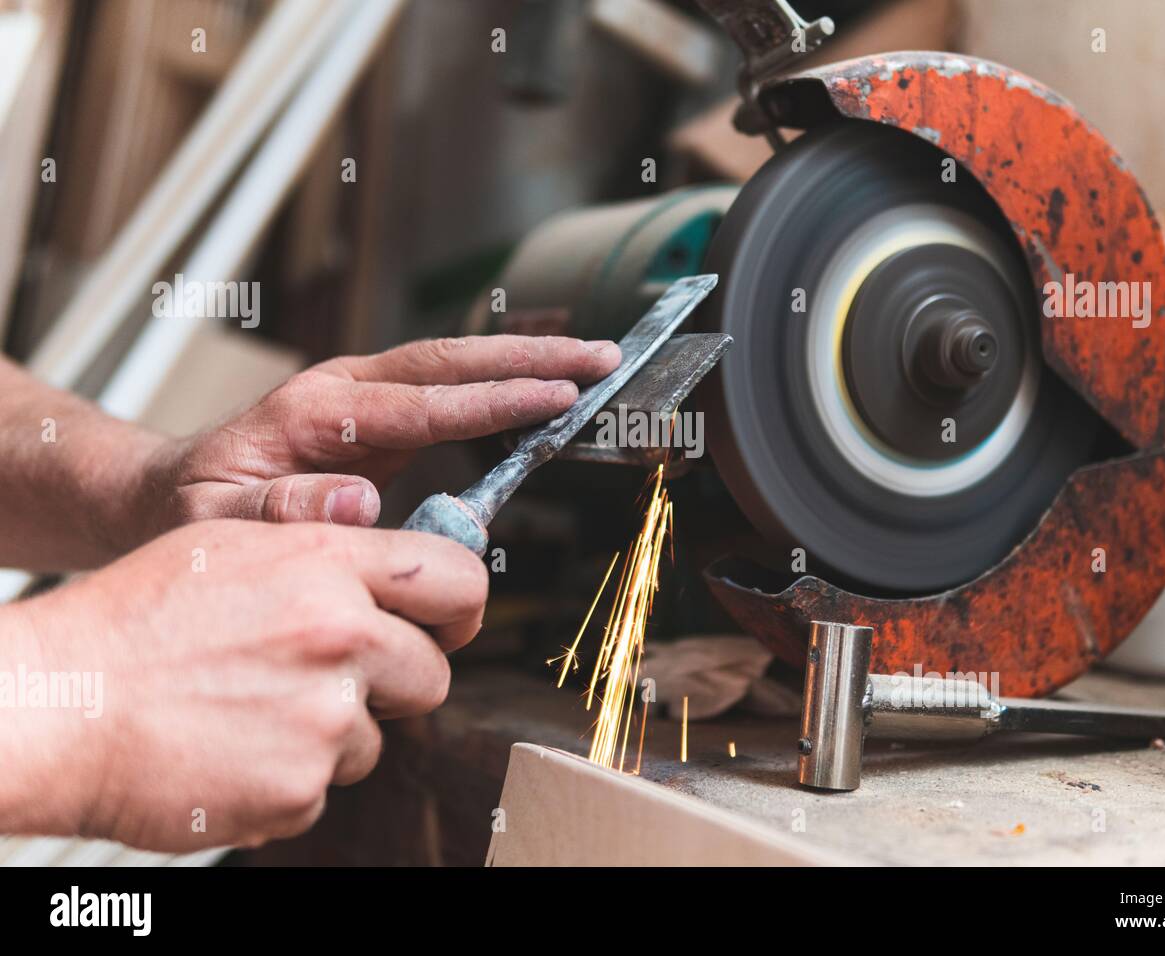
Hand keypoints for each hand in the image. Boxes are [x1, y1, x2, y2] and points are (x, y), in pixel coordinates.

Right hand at [1, 519, 485, 850]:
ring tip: (252, 711)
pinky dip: (288, 777)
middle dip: (394, 683)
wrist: (59, 706)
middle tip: (328, 680)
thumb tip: (400, 577)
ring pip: (375, 737)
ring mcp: (324, 718)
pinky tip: (234, 748)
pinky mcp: (301, 788)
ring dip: (330, 734)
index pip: (457, 579)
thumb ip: (330, 555)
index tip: (447, 623)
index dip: (460, 608)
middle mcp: (341, 635)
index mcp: (327, 564)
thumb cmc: (135, 623)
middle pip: (432, 674)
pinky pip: (326, 786)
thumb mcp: (237, 547)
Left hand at [138, 335, 619, 535]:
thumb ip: (282, 511)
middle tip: (604, 356)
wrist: (167, 495)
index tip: (557, 396)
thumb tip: (360, 498)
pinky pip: (451, 395)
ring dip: (527, 359)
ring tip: (595, 362)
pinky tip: (548, 394)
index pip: (423, 401)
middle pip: (452, 360)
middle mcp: (346, 392)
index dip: (493, 400)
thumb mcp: (217, 522)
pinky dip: (503, 386)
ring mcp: (365, 399)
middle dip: (531, 354)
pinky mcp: (379, 418)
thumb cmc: (189, 513)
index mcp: (314, 414)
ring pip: (457, 367)